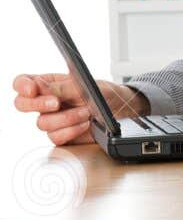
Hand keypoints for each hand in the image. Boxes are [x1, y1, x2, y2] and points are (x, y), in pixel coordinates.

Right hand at [12, 73, 147, 145]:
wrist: (122, 110)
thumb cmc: (104, 93)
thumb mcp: (87, 85)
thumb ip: (63, 87)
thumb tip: (41, 86)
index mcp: (49, 84)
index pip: (24, 82)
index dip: (23, 85)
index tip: (33, 89)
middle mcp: (46, 102)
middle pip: (22, 104)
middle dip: (38, 104)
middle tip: (56, 103)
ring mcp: (53, 119)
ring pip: (42, 123)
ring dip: (66, 117)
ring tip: (86, 112)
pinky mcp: (62, 135)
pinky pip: (55, 137)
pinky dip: (71, 130)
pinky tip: (85, 124)